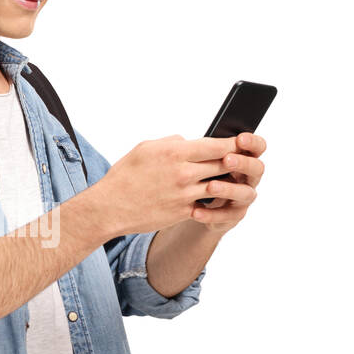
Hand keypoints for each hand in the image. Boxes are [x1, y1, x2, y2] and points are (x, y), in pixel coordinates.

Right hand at [92, 133, 259, 235]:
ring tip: (232, 177)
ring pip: (219, 185)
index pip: (217, 145)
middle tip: (243, 158)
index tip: (243, 141)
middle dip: (235, 161)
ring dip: (227, 182)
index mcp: (175, 153)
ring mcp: (185, 195)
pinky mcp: (183, 213)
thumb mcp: (146, 147)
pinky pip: (206, 204)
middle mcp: (184, 174)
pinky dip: (212, 199)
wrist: (110, 207)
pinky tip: (215, 195)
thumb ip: (173, 142)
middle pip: (224, 164)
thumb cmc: (125, 175)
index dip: (234, 143)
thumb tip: (191, 141)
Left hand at [190, 131, 265, 233]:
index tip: (240, 138)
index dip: (252, 142)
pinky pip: (227, 216)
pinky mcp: (234, 215)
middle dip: (243, 163)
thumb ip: (202, 151)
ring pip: (245, 193)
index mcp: (243, 158)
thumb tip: (185, 140)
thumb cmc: (199, 174)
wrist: (192, 205)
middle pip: (257, 169)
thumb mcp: (199, 160)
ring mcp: (243, 198)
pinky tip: (196, 211)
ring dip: (228, 189)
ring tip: (210, 186)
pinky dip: (212, 214)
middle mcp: (248, 177)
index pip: (257, 147)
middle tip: (227, 160)